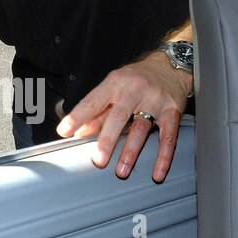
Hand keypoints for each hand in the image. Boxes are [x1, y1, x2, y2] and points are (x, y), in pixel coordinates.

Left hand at [55, 52, 191, 182]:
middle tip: (98, 160)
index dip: (78, 116)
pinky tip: (157, 172)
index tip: (65, 131)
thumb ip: (97, 111)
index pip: (93, 101)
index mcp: (115, 83)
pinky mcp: (173, 111)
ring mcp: (155, 100)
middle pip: (119, 116)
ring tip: (122, 170)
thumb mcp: (113, 87)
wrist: (170, 65)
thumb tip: (78, 132)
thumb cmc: (137, 78)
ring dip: (131, 151)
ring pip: (142, 127)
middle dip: (107, 139)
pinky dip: (164, 156)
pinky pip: (169, 136)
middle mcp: (135, 90)